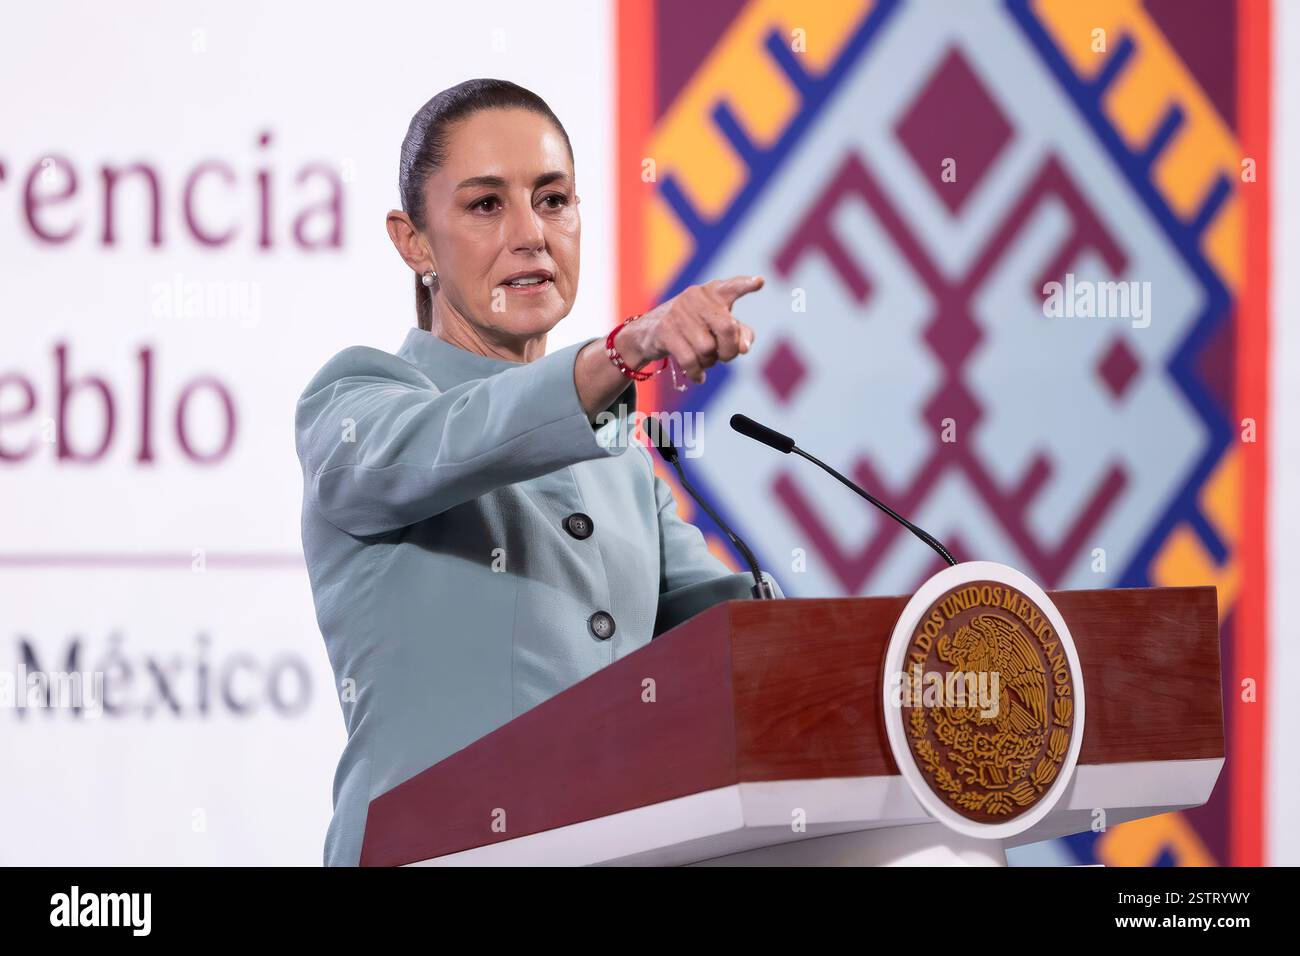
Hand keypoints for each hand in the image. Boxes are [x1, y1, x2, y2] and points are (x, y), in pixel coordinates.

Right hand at [618, 275, 763, 383]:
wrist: (649, 332)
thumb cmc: (692, 327)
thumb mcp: (716, 326)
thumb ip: (739, 334)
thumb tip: (744, 348)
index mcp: (713, 292)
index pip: (732, 288)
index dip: (745, 285)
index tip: (760, 282)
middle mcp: (696, 297)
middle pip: (727, 329)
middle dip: (730, 350)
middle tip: (725, 358)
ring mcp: (679, 312)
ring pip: (707, 349)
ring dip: (709, 362)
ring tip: (704, 359)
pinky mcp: (665, 330)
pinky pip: (690, 360)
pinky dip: (697, 373)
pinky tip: (698, 377)